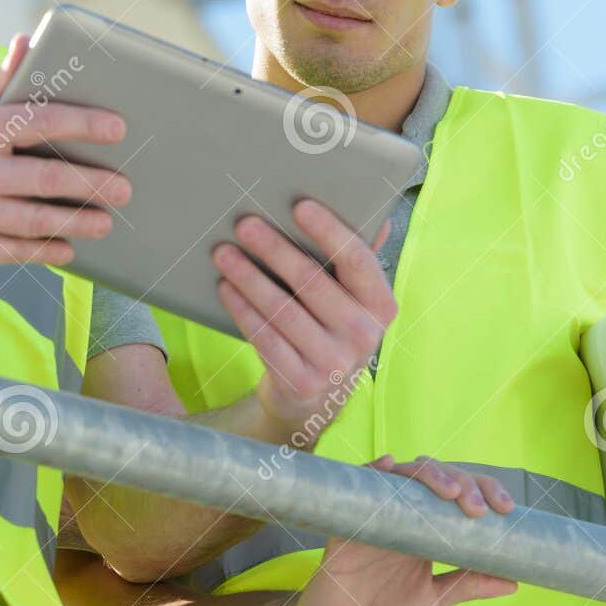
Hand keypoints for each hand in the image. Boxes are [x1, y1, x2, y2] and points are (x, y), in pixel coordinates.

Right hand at [0, 34, 129, 264]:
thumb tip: (27, 42)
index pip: (42, 122)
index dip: (83, 124)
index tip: (117, 128)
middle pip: (48, 180)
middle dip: (94, 185)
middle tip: (126, 189)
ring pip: (38, 221)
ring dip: (79, 222)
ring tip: (106, 222)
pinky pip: (15, 251)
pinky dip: (46, 251)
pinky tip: (69, 248)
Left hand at [211, 200, 396, 441]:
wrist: (319, 400)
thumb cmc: (333, 332)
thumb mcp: (355, 302)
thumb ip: (360, 263)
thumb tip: (374, 216)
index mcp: (382, 307)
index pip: (357, 260)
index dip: (328, 230)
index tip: (299, 205)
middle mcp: (363, 336)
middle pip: (311, 281)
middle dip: (273, 249)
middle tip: (244, 225)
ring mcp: (332, 363)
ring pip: (282, 309)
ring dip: (248, 277)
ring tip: (223, 254)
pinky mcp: (301, 382)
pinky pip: (264, 337)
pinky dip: (242, 310)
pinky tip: (226, 288)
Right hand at [292, 455, 517, 605]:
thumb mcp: (433, 601)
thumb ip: (467, 586)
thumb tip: (514, 582)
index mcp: (427, 530)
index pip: (459, 494)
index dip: (484, 490)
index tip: (507, 510)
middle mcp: (404, 514)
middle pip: (437, 476)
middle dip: (464, 482)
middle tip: (478, 509)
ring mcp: (378, 514)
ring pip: (405, 473)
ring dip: (430, 474)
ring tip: (451, 493)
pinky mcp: (350, 522)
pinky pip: (360, 485)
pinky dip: (375, 472)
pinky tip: (390, 467)